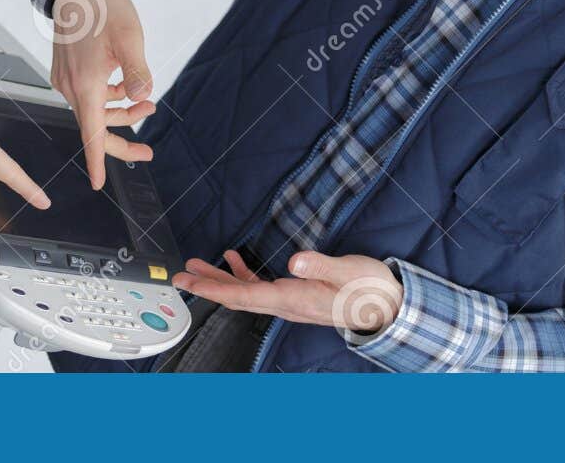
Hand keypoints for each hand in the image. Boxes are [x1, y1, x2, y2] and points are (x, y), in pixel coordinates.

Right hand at [44, 0, 155, 189]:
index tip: (98, 183)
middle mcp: (72, 86)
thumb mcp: (130, 39)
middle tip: (148, 152)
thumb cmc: (105, 9)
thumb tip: (142, 98)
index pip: (92, 132)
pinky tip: (124, 83)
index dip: (97, 160)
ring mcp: (66, 79)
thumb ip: (137, 71)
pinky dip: (108, 97)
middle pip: (96, 127)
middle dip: (122, 141)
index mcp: (86, 84)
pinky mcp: (66, 71)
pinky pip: (88, 95)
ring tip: (147, 104)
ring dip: (120, 112)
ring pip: (94, 110)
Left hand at [172, 249, 403, 335]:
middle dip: (206, 287)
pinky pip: (259, 287)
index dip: (214, 290)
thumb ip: (322, 266)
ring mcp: (288, 301)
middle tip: (178, 277)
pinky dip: (241, 273)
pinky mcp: (294, 294)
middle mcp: (285, 304)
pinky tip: (233, 258)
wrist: (386, 306)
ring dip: (219, 279)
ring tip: (195, 265)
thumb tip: (294, 261)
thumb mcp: (349, 271)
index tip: (188, 284)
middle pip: (236, 298)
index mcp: (294, 298)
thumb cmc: (369, 288)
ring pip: (244, 292)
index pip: (244, 296)